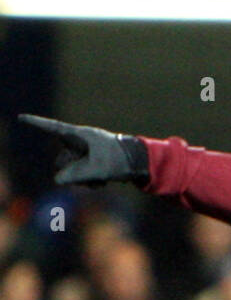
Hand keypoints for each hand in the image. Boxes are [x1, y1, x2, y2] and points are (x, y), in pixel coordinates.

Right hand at [18, 114, 148, 187]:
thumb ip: (76, 175)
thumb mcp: (97, 170)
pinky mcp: (93, 161)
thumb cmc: (119, 161)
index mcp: (80, 135)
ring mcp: (86, 152)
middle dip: (71, 172)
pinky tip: (103, 181)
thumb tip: (57, 181)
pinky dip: (91, 180)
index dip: (37, 124)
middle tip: (89, 177)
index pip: (54, 129)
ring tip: (101, 180)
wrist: (140, 162)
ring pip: (73, 170)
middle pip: (62, 160)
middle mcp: (81, 142)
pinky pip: (82, 174)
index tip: (21, 118)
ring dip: (83, 179)